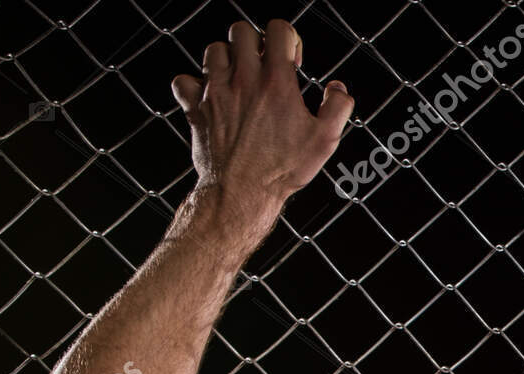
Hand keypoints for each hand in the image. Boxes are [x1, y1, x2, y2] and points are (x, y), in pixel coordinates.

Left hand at [170, 19, 352, 219]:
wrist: (243, 193)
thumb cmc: (282, 170)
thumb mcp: (325, 140)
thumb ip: (338, 108)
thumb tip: (339, 89)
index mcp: (276, 82)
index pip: (278, 30)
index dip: (288, 39)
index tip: (291, 61)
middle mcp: (243, 80)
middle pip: (241, 31)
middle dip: (255, 43)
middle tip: (264, 65)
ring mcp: (216, 92)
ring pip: (214, 49)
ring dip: (227, 59)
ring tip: (238, 79)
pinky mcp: (196, 108)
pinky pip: (184, 81)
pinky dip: (194, 84)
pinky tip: (210, 96)